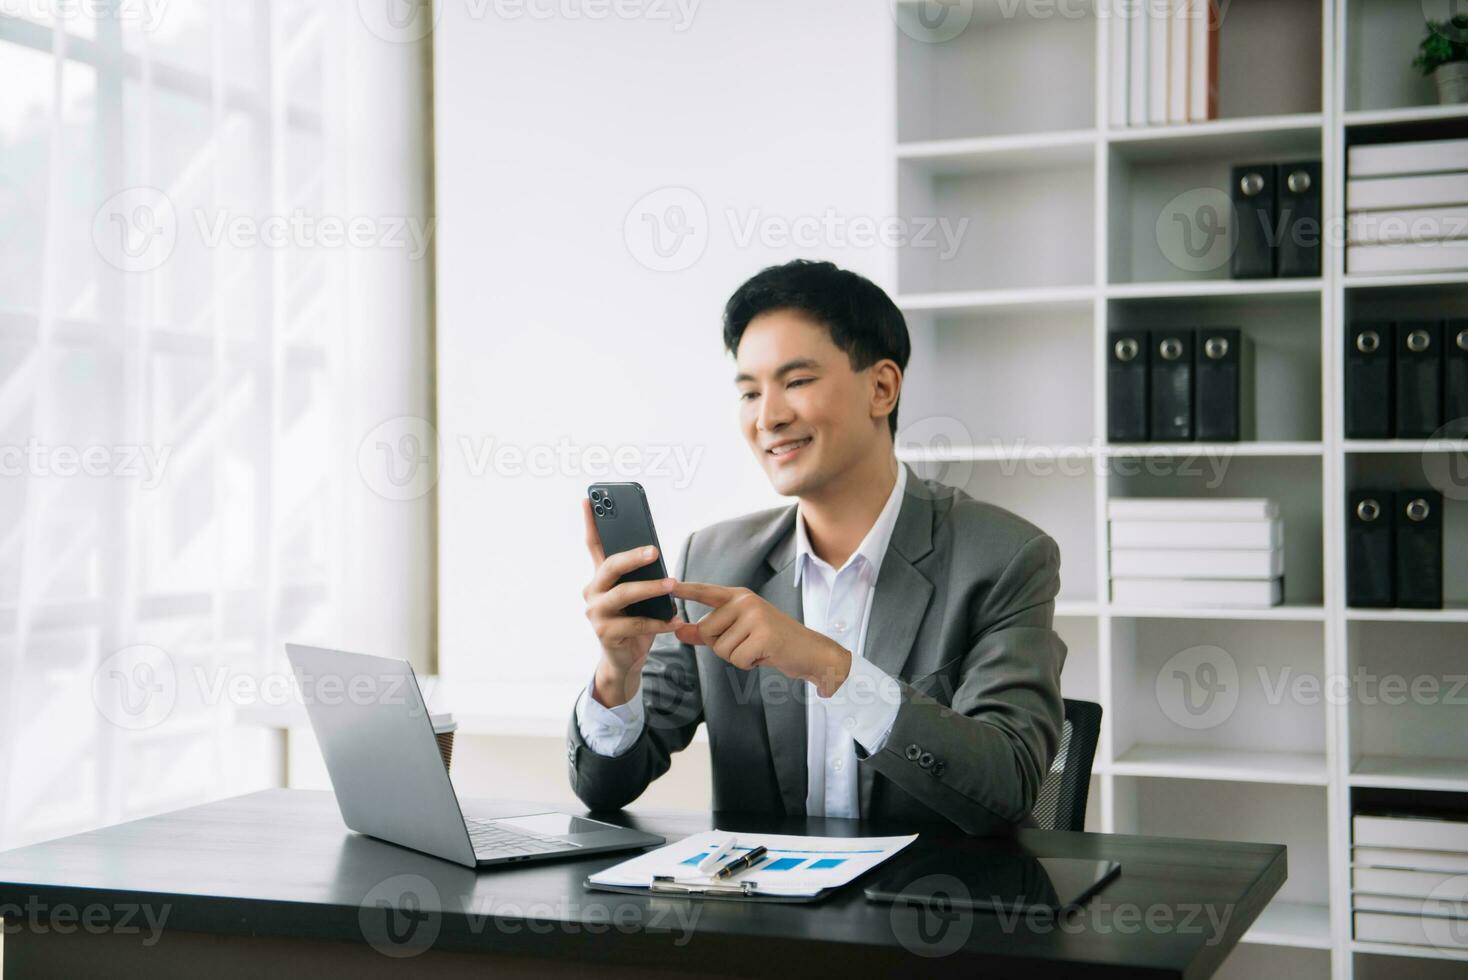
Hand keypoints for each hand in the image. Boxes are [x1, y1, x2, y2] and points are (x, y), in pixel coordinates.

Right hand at [581, 498, 682, 707]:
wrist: (625, 660)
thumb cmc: (634, 621)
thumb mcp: (637, 595)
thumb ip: (639, 575)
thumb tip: (655, 554)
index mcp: (600, 578)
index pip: (593, 545)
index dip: (590, 522)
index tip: (589, 498)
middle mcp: (592, 592)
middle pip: (610, 567)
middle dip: (632, 556)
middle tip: (654, 550)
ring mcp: (596, 613)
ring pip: (624, 595)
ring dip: (650, 589)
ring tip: (672, 584)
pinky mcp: (605, 633)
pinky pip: (636, 624)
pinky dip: (659, 622)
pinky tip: (675, 620)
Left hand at [670, 582, 851, 696]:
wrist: (810, 652)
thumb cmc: (772, 642)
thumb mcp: (738, 633)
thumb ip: (707, 631)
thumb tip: (678, 631)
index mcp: (739, 597)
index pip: (706, 592)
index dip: (685, 590)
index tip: (667, 584)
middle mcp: (746, 601)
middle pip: (707, 631)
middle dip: (722, 646)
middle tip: (748, 643)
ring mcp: (756, 616)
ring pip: (721, 648)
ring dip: (737, 657)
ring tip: (758, 648)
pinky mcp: (764, 635)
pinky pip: (737, 659)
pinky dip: (749, 664)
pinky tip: (765, 655)